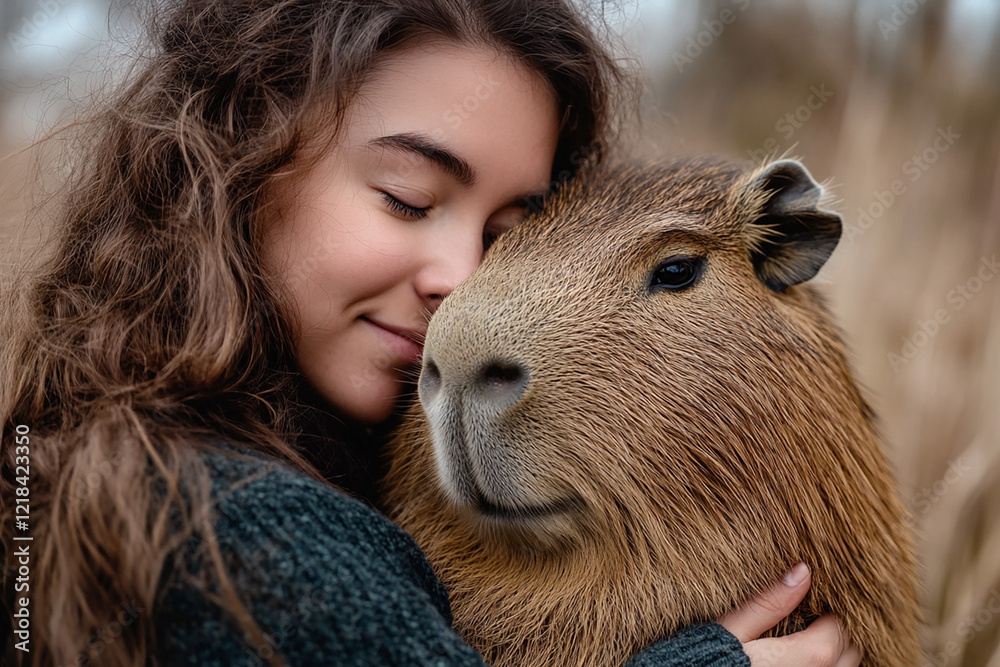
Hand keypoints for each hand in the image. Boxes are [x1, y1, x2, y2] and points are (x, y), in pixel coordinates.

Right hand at [717, 563, 861, 665]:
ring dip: (835, 652)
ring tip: (810, 635)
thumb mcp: (732, 629)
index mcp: (807, 656)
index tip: (814, 598)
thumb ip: (769, 603)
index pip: (840, 628)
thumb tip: (803, 570)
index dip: (830, 610)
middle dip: (837, 631)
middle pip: (850, 652)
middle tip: (813, 615)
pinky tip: (802, 657)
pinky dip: (825, 666)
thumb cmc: (706, 662)